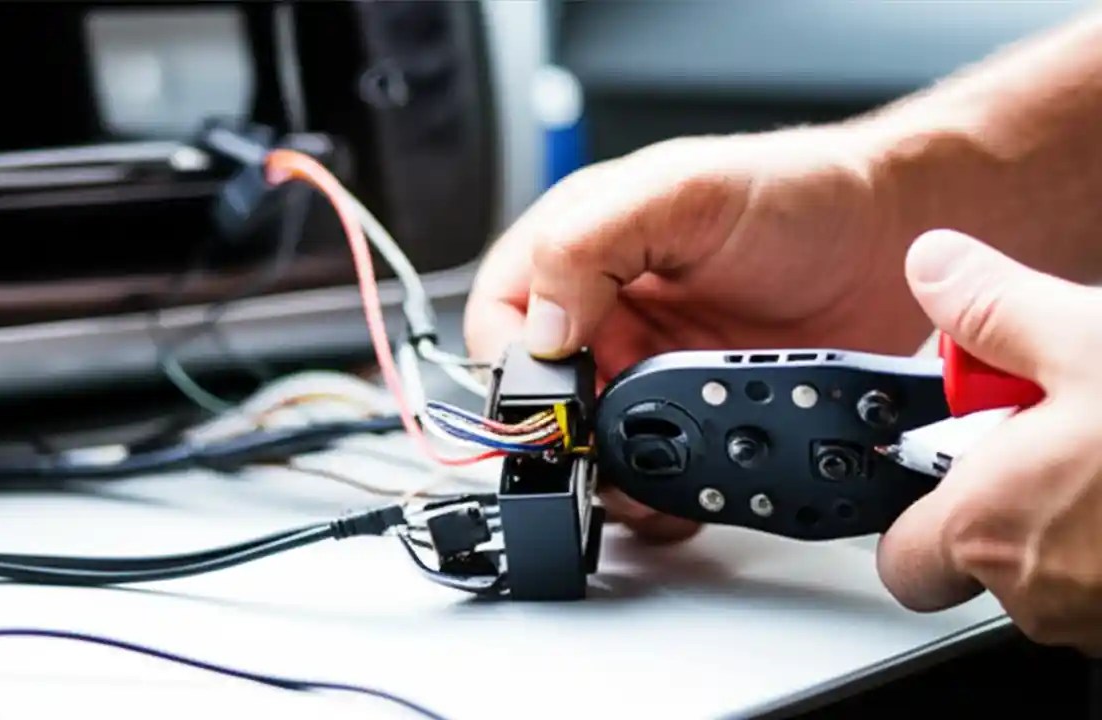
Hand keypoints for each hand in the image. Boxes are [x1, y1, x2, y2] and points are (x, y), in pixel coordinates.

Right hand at [464, 125, 933, 540]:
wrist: (892, 240)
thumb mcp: (684, 193)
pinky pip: (655, 462)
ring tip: (643, 477)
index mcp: (578, 248)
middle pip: (539, 394)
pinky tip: (680, 487)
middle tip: (598, 454)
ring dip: (609, 471)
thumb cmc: (798, 194)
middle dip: (559, 436)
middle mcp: (603, 310)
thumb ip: (593, 244)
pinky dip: (660, 489)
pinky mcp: (696, 406)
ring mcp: (648, 364)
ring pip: (592, 441)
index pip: (500, 319)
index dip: (512, 367)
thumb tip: (543, 327)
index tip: (555, 400)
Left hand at [879, 228, 1101, 653]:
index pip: (904, 558)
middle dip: (1008, 500)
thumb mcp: (1088, 338)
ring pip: (1057, 572)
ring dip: (1075, 517)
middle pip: (986, 558)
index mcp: (988, 526)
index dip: (919, 509)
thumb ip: (991, 308)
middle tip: (1056, 432)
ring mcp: (1101, 619)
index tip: (953, 455)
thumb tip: (932, 269)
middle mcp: (1037, 593)